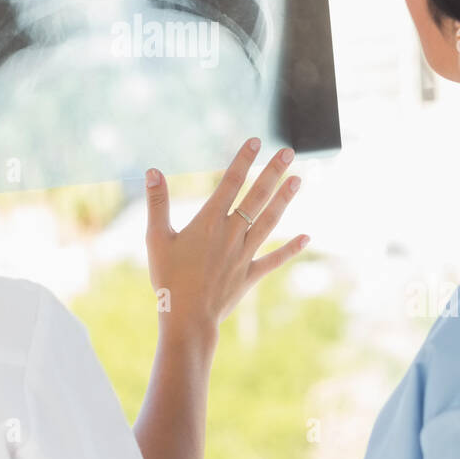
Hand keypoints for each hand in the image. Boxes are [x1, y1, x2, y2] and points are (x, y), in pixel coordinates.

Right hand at [144, 139, 308, 330]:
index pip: (231, 182)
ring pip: (269, 221)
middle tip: (289, 152)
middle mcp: (232, 233)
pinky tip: (306, 237)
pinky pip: (274, 259)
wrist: (187, 318)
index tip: (257, 141)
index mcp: (209, 221)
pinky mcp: (250, 274)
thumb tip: (153, 171)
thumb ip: (157, 203)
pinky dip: (291, 248)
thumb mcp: (156, 238)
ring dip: (284, 199)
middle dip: (273, 172)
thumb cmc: (168, 278)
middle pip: (257, 196)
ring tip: (298, 180)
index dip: (244, 160)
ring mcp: (244, 254)